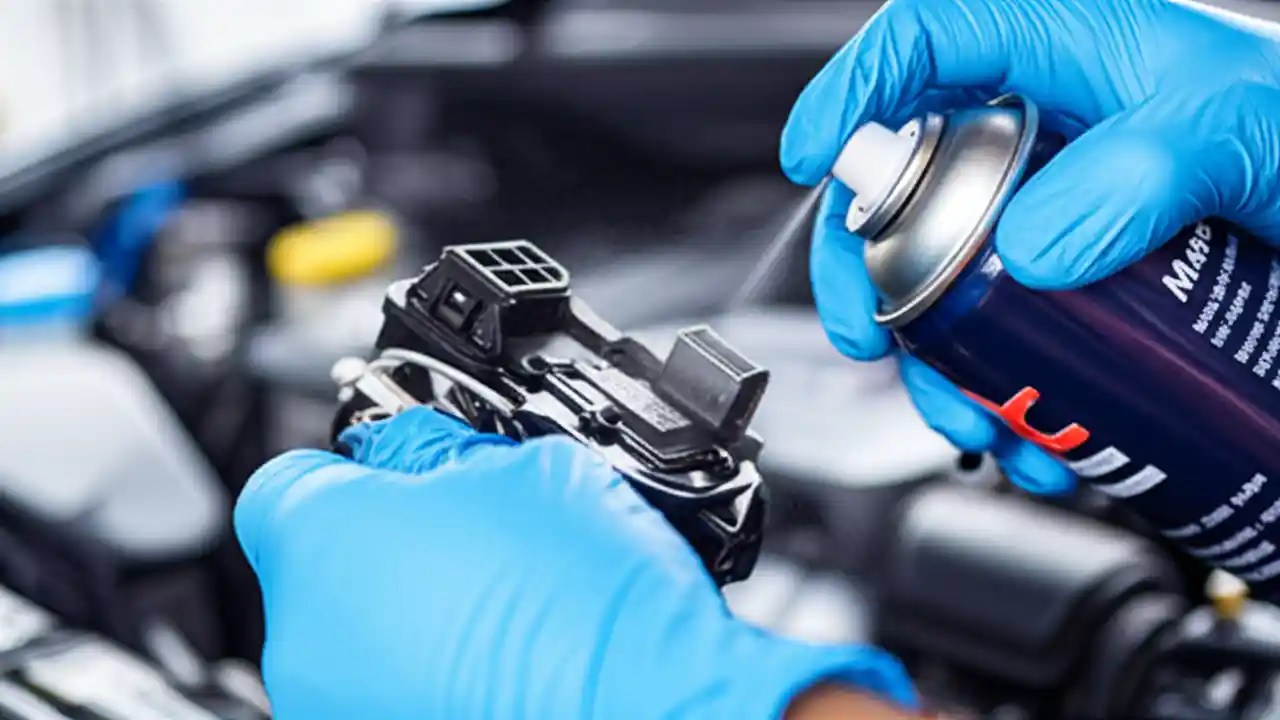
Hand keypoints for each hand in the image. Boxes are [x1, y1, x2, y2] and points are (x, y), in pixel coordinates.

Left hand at [234, 407, 914, 718]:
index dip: (357, 467)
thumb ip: (439, 447)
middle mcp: (307, 643)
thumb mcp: (529, 466)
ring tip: (508, 606)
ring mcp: (340, 712)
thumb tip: (411, 441)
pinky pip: (388, 690)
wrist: (664, 711)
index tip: (407, 470)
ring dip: (413, 613)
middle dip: (395, 542)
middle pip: (328, 565)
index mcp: (323, 545)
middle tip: (480, 535)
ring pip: (359, 636)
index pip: (290, 480)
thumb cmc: (597, 602)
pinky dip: (430, 673)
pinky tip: (507, 661)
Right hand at [781, 0, 1279, 492]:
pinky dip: (996, 396)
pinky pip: (996, 335)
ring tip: (983, 426)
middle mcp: (1036, 131)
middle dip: (868, 276)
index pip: (923, 42)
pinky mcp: (1065, 281)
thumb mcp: (1236, 129)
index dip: (849, 92)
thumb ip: (1142, 174)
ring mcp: (1044, 209)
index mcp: (1062, 48)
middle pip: (899, 185)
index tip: (812, 159)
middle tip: (872, 341)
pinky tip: (1036, 439)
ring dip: (937, 367)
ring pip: (938, 280)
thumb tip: (1027, 252)